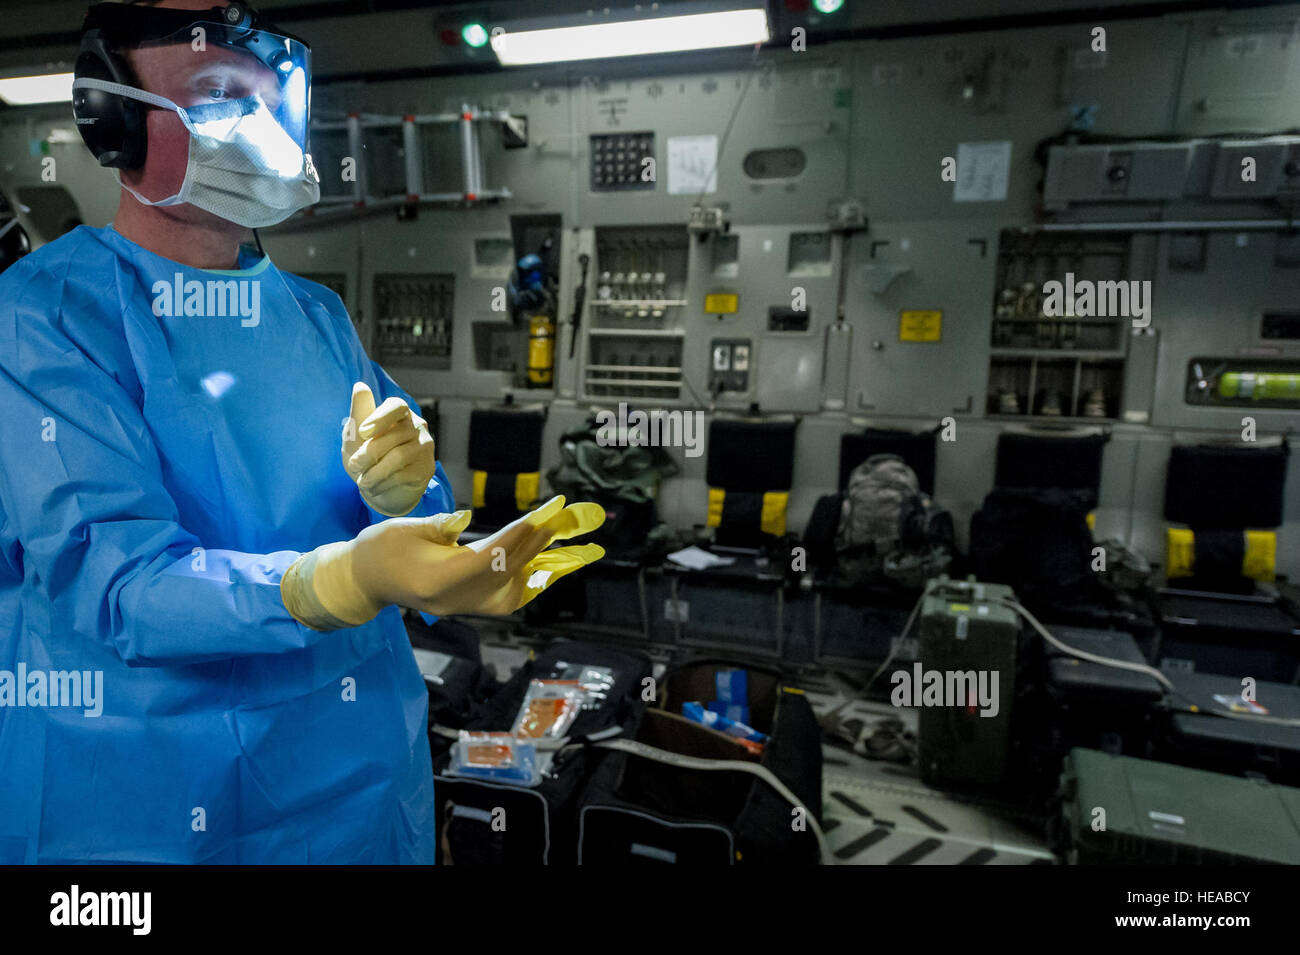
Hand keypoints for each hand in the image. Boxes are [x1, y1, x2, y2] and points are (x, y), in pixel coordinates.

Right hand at [281, 496, 605, 628]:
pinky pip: (503, 599)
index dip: (516, 536)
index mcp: (437, 580)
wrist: (364, 580)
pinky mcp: (464, 607)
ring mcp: (460, 608)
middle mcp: (454, 600)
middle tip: (558, 519)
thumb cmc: (380, 548)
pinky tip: (538, 563)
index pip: (488, 557)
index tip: (540, 517)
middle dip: (533, 544)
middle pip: (504, 572)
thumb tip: (465, 518)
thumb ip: (438, 526)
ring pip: (509, 589)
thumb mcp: (403, 529)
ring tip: (554, 537)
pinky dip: (524, 580)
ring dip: (534, 562)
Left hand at [341, 382, 436, 516]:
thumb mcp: (355, 436)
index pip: (397, 407)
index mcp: (399, 412)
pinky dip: (383, 483)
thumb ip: (359, 413)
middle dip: (368, 453)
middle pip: (393, 436)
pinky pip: (404, 475)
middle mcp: (416, 426)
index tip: (363, 431)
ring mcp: (425, 447)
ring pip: (399, 456)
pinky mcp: (426, 468)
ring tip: (362, 481)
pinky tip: (374, 487)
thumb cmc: (366, 455)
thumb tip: (360, 386)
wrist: (379, 485)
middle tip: (354, 465)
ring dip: (374, 472)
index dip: (381, 418)